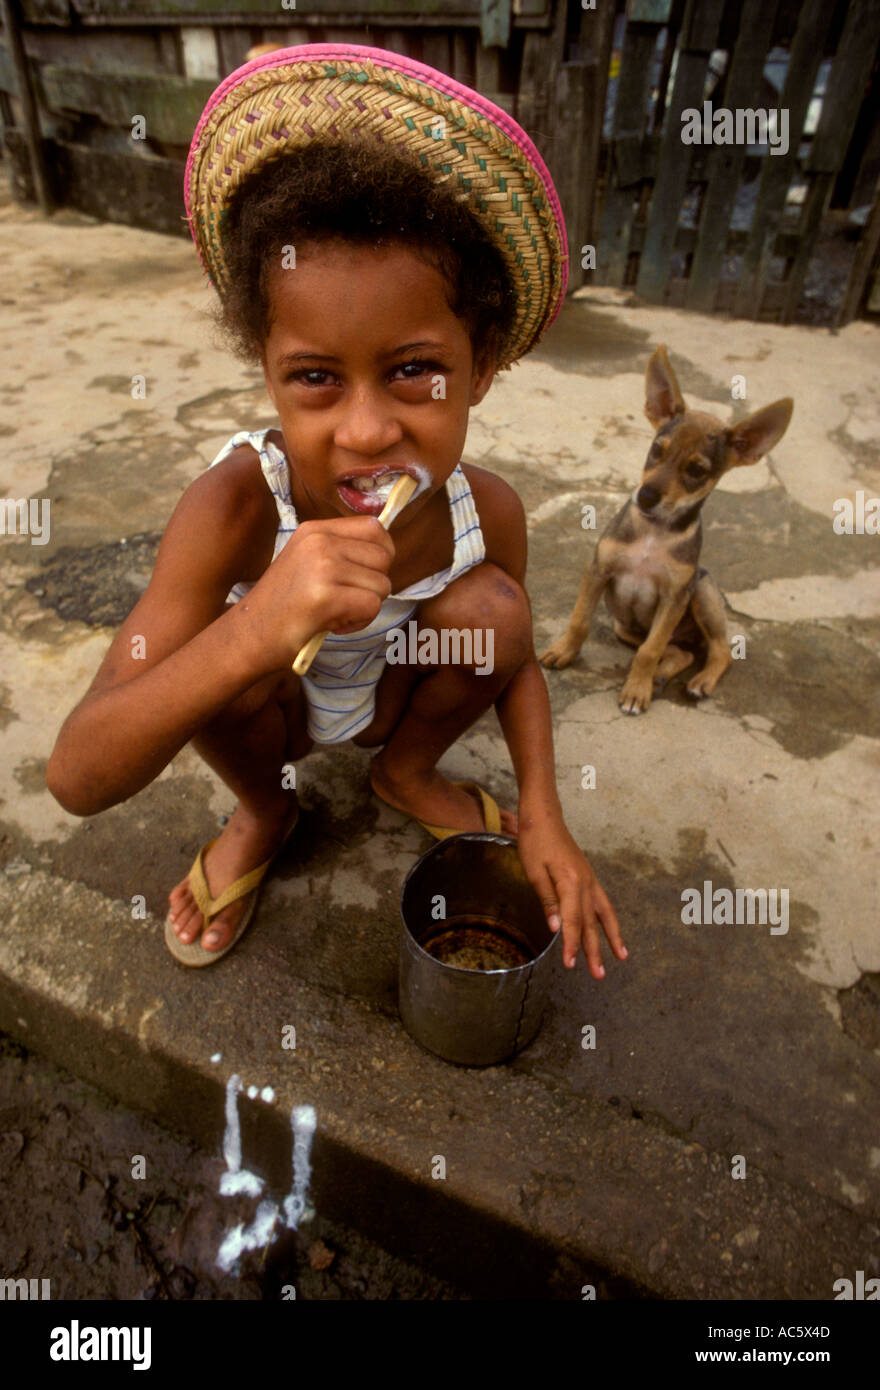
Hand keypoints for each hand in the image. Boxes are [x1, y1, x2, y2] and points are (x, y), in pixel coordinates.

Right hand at [242, 517, 394, 667]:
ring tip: (336, 614)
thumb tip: (385, 552)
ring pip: (382, 585)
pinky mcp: (326, 596)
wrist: (248, 634)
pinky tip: (333, 625)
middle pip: (384, 557)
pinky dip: (359, 622)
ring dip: (366, 607)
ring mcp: (322, 567)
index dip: (383, 553)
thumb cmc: (282, 605)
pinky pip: (372, 606)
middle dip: (374, 584)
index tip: (366, 575)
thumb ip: (340, 551)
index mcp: (315, 530)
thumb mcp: (306, 561)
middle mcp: (319, 542)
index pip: (374, 528)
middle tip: (346, 600)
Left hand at [516, 816, 626, 977]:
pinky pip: (603, 903)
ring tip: (620, 957)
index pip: (572, 921)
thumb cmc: (535, 843)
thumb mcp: (534, 872)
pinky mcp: (588, 878)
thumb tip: (557, 928)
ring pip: (603, 914)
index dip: (571, 944)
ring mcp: (590, 880)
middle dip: (594, 951)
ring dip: (611, 938)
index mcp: (570, 883)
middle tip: (599, 975)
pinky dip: (609, 920)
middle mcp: (585, 883)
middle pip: (590, 923)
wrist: (544, 818)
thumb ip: (548, 901)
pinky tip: (611, 931)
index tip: (570, 965)